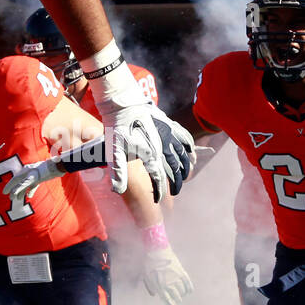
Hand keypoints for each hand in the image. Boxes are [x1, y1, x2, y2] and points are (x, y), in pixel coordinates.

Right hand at [2, 158, 64, 201]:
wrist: (57, 166)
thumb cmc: (45, 171)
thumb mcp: (33, 179)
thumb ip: (23, 186)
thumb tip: (14, 192)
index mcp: (25, 171)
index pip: (14, 180)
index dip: (9, 187)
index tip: (4, 193)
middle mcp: (28, 172)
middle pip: (19, 183)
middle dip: (14, 190)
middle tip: (10, 198)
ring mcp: (34, 175)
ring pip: (25, 184)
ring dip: (21, 192)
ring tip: (18, 199)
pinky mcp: (40, 177)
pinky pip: (33, 185)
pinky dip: (30, 190)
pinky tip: (29, 196)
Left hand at [93, 87, 193, 201]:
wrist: (123, 103)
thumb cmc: (117, 128)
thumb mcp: (114, 151)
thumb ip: (118, 172)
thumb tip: (117, 191)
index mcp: (150, 154)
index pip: (158, 177)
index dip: (159, 191)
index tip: (158, 200)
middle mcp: (162, 145)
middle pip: (175, 168)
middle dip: (177, 182)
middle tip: (175, 192)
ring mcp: (167, 134)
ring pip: (183, 153)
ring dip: (186, 166)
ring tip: (186, 175)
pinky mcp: (168, 124)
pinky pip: (184, 136)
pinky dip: (189, 146)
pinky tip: (190, 151)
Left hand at [143, 246, 193, 304]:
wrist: (157, 249)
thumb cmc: (149, 262)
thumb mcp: (145, 275)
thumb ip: (150, 286)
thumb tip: (154, 295)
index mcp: (159, 285)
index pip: (167, 300)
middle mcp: (168, 283)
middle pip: (176, 296)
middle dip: (177, 300)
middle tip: (177, 301)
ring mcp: (175, 277)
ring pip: (182, 290)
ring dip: (182, 294)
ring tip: (181, 295)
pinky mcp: (181, 271)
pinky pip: (188, 282)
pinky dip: (189, 288)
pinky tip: (189, 291)